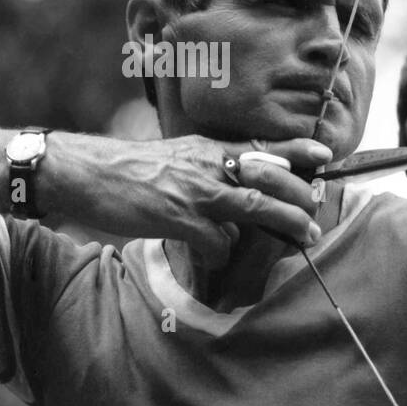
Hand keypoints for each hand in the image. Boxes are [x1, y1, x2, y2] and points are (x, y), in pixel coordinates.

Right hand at [46, 134, 331, 267]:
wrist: (81, 172)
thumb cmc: (127, 170)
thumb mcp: (176, 156)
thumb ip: (209, 169)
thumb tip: (237, 194)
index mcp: (207, 149)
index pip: (261, 146)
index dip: (296, 151)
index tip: (325, 154)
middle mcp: (207, 165)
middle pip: (270, 178)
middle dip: (299, 197)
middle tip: (315, 213)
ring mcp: (195, 191)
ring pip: (256, 206)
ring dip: (284, 224)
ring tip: (303, 237)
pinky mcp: (179, 218)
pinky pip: (217, 242)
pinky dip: (221, 254)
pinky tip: (214, 258)